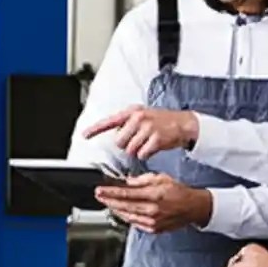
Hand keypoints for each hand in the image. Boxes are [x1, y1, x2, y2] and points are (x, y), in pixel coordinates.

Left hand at [82, 105, 199, 159]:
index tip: (84, 135)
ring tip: (147, 142)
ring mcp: (147, 128)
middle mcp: (137, 118)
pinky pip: (142, 154)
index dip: (95, 129)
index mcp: (132, 112)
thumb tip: (116, 137)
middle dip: (126, 145)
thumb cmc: (161, 121)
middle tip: (137, 140)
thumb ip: (127, 123)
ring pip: (130, 150)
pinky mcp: (155, 139)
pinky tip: (153, 147)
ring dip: (137, 150)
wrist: (183, 123)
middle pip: (119, 142)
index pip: (109, 121)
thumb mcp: (142, 115)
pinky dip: (146, 154)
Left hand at [94, 173, 211, 233]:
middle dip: (108, 200)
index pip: (126, 193)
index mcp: (153, 195)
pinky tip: (120, 212)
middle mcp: (152, 210)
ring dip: (115, 209)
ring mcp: (152, 221)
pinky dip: (125, 217)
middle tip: (99, 196)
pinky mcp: (153, 229)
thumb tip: (127, 181)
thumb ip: (142, 179)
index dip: (110, 192)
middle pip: (123, 206)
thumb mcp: (161, 178)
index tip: (100, 190)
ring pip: (127, 216)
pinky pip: (134, 223)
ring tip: (107, 203)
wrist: (193, 207)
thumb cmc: (178, 192)